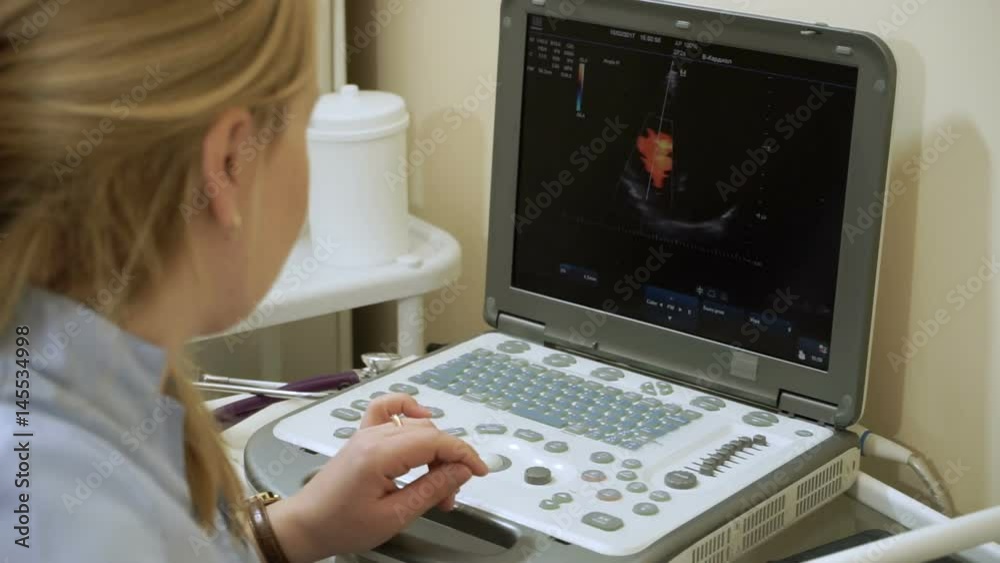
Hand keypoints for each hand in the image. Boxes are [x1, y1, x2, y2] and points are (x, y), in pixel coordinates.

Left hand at [268, 394, 488, 561]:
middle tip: (449, 496)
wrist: (306, 526)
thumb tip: (461, 471)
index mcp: (379, 455)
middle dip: (449, 462)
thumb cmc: (342, 525)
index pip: (435, 441)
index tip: (479, 472)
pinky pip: (387, 409)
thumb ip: (431, 490)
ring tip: (436, 483)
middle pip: (428, 434)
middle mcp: (373, 436)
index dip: (463, 454)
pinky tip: (421, 419)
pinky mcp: (363, 436)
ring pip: (415, 426)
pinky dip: (408, 409)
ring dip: (434, 449)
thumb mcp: (394, 516)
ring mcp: (366, 432)